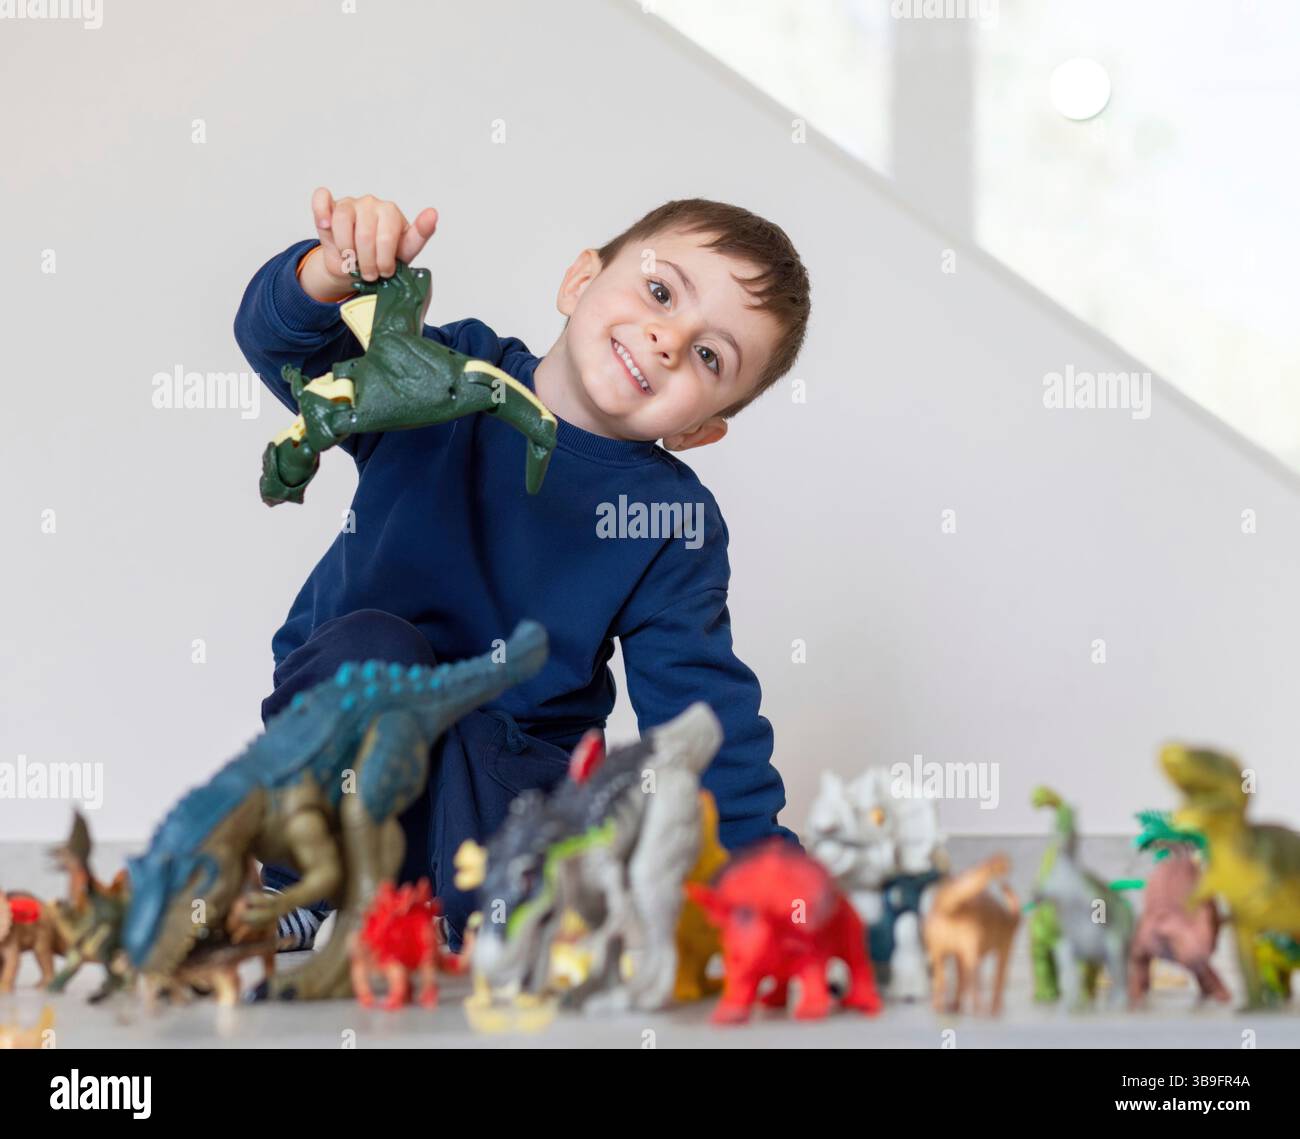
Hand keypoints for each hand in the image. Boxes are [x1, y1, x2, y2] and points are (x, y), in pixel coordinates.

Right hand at [302, 188, 438, 298]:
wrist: (356, 267)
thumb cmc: (383, 257)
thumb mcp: (405, 252)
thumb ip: (420, 234)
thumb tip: (433, 213)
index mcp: (391, 212)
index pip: (386, 237)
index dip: (384, 260)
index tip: (385, 272)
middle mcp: (371, 204)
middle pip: (364, 235)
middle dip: (366, 262)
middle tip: (369, 273)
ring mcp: (350, 203)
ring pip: (342, 222)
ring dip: (345, 250)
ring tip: (352, 261)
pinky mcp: (330, 205)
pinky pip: (321, 200)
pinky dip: (322, 214)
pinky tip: (326, 227)